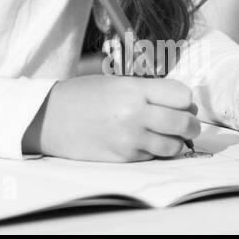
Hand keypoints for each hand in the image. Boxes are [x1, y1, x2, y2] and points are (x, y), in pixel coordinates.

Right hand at [24, 75, 200, 160]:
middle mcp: (135, 114)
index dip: (183, 100)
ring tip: (165, 135)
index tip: (179, 102)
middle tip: (185, 123)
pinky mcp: (124, 157)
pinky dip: (155, 151)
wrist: (49, 118)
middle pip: (185, 122)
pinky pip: (154, 157)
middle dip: (190, 124)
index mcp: (133, 89)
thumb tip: (180, 103)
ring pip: (175, 145)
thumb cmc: (81, 95)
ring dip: (175, 141)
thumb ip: (146, 89)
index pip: (182, 96)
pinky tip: (143, 142)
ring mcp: (130, 139)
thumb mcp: (113, 81)